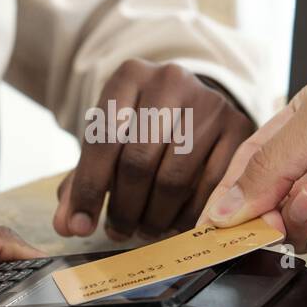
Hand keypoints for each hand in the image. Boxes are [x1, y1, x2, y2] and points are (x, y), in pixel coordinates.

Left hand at [53, 59, 255, 240]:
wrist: (191, 104)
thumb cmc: (140, 128)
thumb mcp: (107, 143)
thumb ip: (82, 182)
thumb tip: (68, 224)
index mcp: (129, 76)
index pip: (103, 140)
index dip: (89, 189)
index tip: (80, 225)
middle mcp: (170, 80)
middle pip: (138, 162)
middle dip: (123, 207)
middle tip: (118, 231)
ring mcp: (208, 102)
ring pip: (174, 179)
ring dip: (155, 217)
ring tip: (144, 228)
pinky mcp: (238, 126)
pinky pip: (210, 187)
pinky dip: (189, 215)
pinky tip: (174, 222)